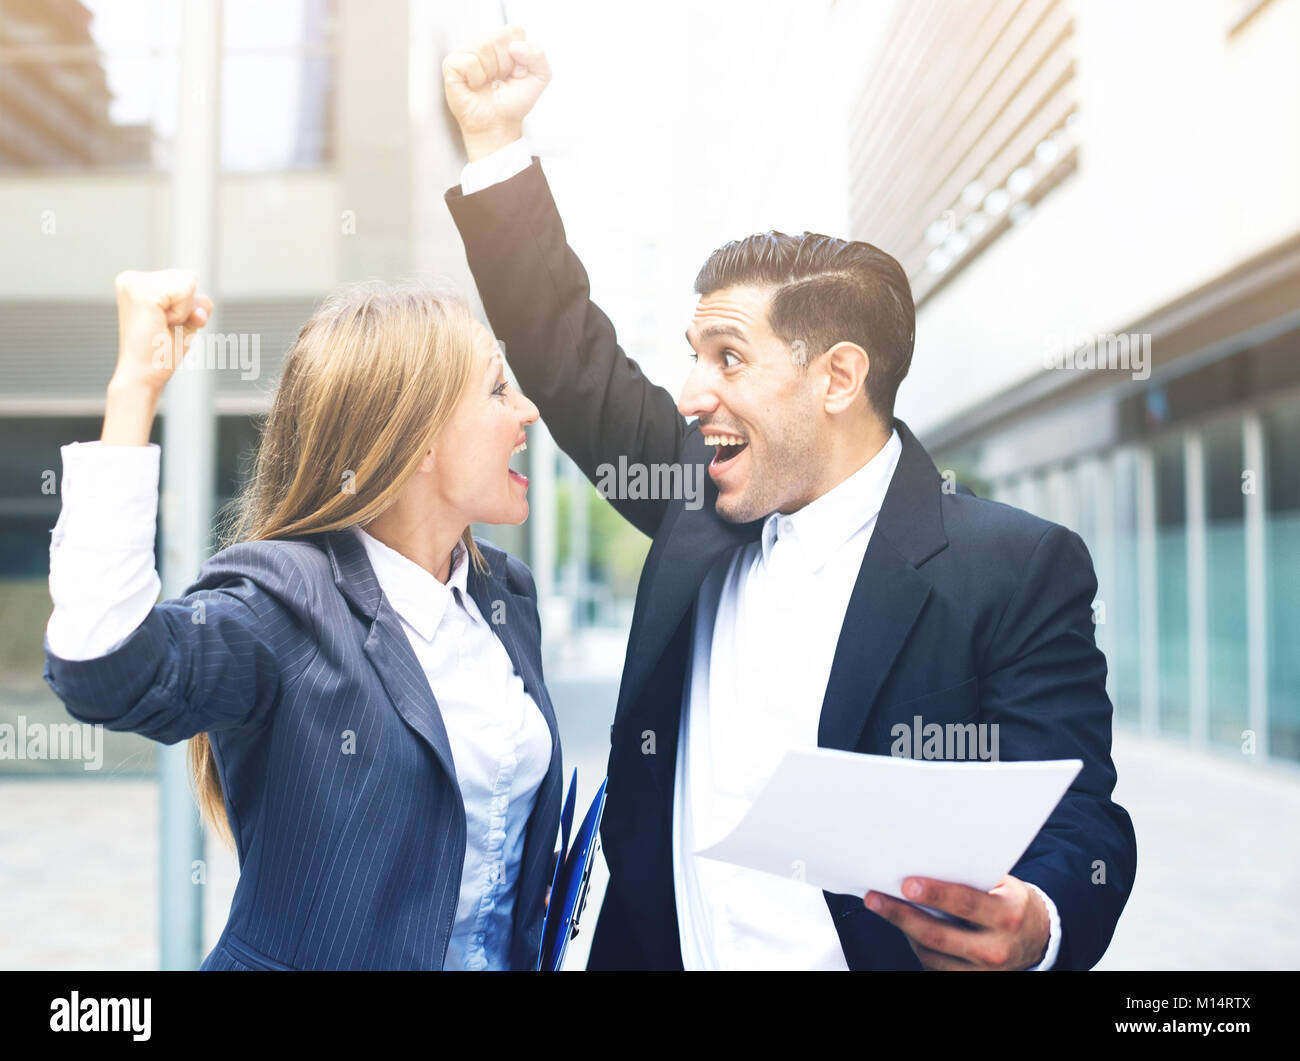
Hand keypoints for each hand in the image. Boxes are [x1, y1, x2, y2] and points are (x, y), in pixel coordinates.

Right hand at [102, 269, 212, 445]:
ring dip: (185, 311)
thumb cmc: (161, 353)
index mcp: (136, 283)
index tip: (164, 325)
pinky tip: (163, 325)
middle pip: (188, 278)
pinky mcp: (142, 293)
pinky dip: (183, 313)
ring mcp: (133, 283)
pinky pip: (185, 290)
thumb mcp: (185, 322)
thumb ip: (197, 303)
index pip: (184, 280)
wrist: (143, 376)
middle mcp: (130, 278)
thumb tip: (201, 302)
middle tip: (163, 328)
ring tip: (162, 327)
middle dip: (187, 308)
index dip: (186, 307)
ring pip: (188, 282)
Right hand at [442, 24, 550, 160]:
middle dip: (505, 64)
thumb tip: (515, 46)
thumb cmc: (513, 102)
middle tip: (501, 80)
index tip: (516, 72)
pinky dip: (476, 78)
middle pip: (498, 38)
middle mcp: (484, 42)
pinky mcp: (452, 64)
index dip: (519, 54)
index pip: (514, 31)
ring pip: (483, 47)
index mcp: (503, 41)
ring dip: (491, 72)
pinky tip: (475, 86)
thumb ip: (538, 55)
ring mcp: (466, 51)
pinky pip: (468, 61)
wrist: (498, 125)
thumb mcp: (540, 77)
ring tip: (487, 83)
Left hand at [864, 874, 1050, 969]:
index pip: (966, 903)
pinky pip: (934, 967)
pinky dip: (916, 946)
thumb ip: (972, 877)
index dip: (935, 894)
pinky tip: (903, 926)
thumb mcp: (1002, 885)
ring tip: (881, 906)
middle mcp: (996, 948)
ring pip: (931, 954)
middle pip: (938, 934)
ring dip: (903, 929)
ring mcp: (984, 972)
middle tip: (875, 898)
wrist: (1036, 938)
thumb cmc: (1011, 902)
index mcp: (1007, 915)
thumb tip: (927, 859)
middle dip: (902, 915)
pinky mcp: (972, 981)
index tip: (906, 884)